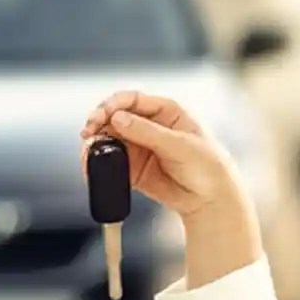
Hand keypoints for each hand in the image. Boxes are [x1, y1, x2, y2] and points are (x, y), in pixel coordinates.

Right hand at [80, 90, 262, 288]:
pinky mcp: (133, 167)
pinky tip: (92, 167)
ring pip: (109, 138)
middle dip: (98, 122)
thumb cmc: (207, 166)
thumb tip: (118, 118)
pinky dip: (98, 163)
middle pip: (114, 116)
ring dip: (96, 142)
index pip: (132, 99)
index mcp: (165, 111)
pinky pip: (110, 161)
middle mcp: (149, 125)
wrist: (211, 200)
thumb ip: (149, 133)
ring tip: (88, 152)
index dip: (113, 104)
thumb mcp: (181, 146)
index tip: (101, 115)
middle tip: (88, 132)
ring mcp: (139, 146)